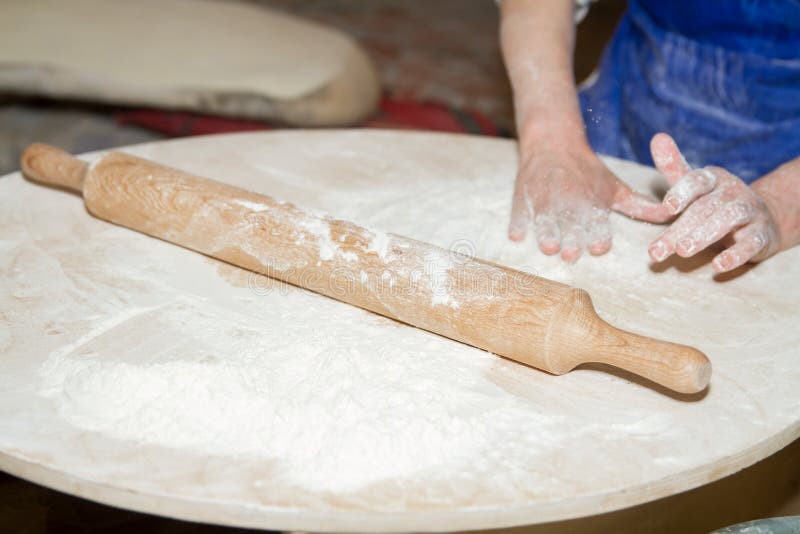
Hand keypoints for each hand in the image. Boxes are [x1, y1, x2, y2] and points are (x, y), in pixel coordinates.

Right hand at [509, 144, 669, 261]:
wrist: (553, 143)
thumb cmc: (588, 172)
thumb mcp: (615, 188)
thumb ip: (641, 208)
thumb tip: (674, 216)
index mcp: (592, 203)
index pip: (596, 224)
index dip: (598, 236)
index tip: (599, 245)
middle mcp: (568, 203)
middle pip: (571, 227)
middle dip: (572, 240)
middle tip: (571, 252)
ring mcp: (543, 202)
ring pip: (545, 222)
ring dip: (547, 236)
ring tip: (549, 247)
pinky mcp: (522, 200)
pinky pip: (519, 214)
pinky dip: (519, 225)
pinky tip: (518, 235)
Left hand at [646, 133, 781, 271]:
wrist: (761, 218)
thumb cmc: (714, 201)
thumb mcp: (694, 184)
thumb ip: (674, 166)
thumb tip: (657, 137)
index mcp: (714, 179)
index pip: (698, 181)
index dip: (682, 192)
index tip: (666, 207)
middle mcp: (733, 192)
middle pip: (705, 208)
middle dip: (680, 228)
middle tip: (657, 250)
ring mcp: (750, 213)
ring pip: (728, 220)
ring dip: (704, 235)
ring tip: (682, 251)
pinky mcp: (761, 236)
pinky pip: (751, 244)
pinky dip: (735, 255)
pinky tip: (718, 266)